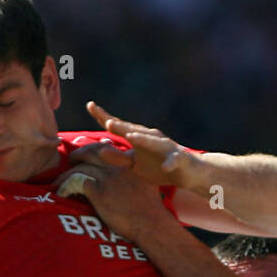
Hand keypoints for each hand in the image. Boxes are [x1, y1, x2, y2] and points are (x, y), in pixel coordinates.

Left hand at [55, 158, 173, 246]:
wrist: (150, 224)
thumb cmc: (150, 208)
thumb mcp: (147, 183)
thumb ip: (135, 173)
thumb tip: (129, 172)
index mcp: (129, 162)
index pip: (107, 148)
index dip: (95, 149)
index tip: (90, 153)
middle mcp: (117, 166)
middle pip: (91, 152)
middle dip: (79, 154)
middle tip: (71, 159)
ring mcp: (107, 178)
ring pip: (81, 167)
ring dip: (68, 171)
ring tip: (61, 178)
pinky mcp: (98, 192)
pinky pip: (76, 182)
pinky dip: (66, 185)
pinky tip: (62, 191)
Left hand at [86, 102, 205, 191]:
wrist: (186, 172)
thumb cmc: (158, 165)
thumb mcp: (134, 164)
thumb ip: (119, 157)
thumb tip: (100, 150)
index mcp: (138, 137)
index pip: (118, 126)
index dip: (104, 117)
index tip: (90, 105)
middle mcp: (151, 137)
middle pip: (134, 130)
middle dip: (122, 126)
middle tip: (107, 121)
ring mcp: (165, 147)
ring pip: (153, 142)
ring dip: (143, 139)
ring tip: (131, 137)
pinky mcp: (178, 158)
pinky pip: (173, 161)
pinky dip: (169, 163)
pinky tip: (165, 167)